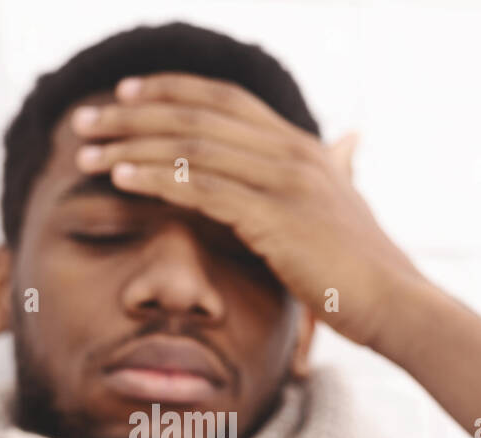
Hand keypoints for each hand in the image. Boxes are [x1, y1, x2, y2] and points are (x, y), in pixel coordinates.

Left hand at [72, 72, 427, 351]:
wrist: (395, 302)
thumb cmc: (360, 269)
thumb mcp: (337, 209)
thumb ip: (326, 175)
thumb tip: (339, 150)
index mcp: (300, 147)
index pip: (224, 100)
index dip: (171, 91)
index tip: (125, 95)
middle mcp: (291, 152)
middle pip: (197, 117)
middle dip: (133, 116)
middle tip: (85, 122)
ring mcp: (284, 182)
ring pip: (192, 149)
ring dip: (131, 148)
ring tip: (86, 153)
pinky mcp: (274, 218)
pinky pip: (203, 189)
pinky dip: (157, 180)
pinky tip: (121, 180)